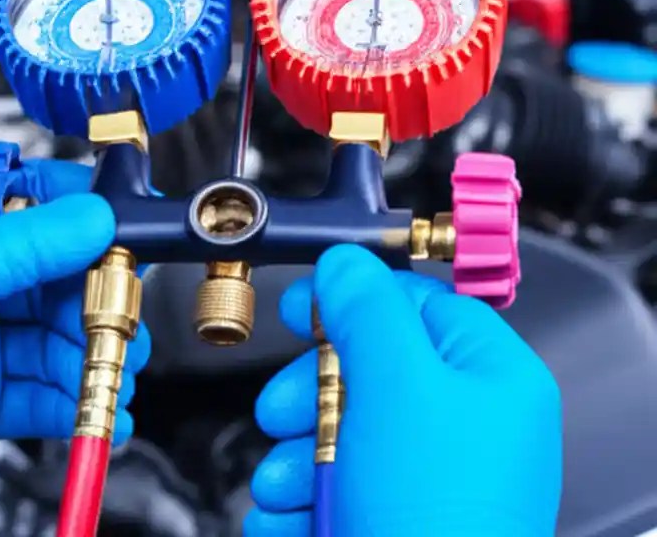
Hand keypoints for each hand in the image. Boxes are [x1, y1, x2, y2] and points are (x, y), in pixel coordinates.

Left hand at [0, 159, 149, 535]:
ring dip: (93, 359)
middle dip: (100, 302)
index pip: (35, 202)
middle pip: (59, 277)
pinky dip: (73, 404)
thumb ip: (18, 246)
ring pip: (57, 340)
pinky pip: (41, 395)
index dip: (86, 218)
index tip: (130, 237)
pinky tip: (98, 414)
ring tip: (113, 380)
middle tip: (123, 328)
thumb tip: (89, 216)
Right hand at [246, 245, 560, 536]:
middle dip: (308, 398)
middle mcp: (464, 427)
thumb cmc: (437, 516)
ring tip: (288, 487)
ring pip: (336, 436)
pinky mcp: (392, 520)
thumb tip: (345, 264)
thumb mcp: (395, 387)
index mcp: (489, 378)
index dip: (351, 302)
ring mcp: (428, 479)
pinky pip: (332, 488)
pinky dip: (300, 501)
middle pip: (363, 374)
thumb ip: (366, 313)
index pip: (416, 306)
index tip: (301, 309)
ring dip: (295, 459)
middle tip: (287, 414)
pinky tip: (290, 516)